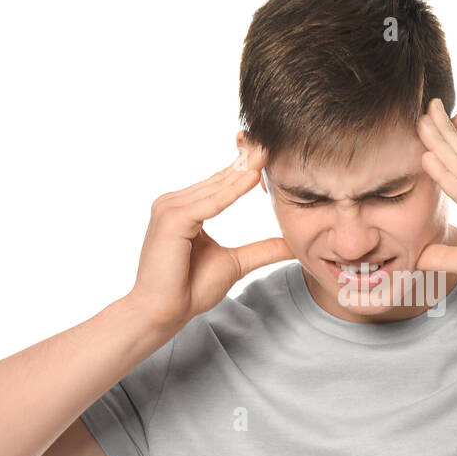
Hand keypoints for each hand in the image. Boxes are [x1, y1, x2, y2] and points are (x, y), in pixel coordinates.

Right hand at [125, 145, 293, 333]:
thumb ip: (262, 250)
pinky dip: (232, 190)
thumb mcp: (236, 263)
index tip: (273, 154)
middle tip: (275, 142)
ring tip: (268, 152)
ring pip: (216, 188)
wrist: (163, 312)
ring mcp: (169, 208)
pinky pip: (210, 202)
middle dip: (248, 162)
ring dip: (244, 171)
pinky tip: (253, 176)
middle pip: (219, 179)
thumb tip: (292, 246)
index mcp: (185, 209)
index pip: (221, 184)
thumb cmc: (190, 289)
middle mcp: (174, 203)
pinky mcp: (172, 219)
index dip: (246, 170)